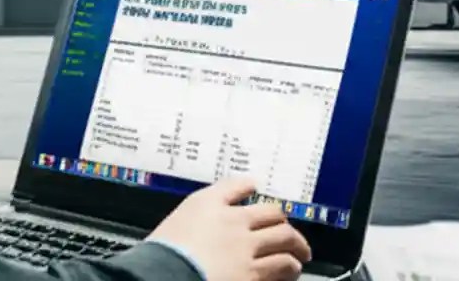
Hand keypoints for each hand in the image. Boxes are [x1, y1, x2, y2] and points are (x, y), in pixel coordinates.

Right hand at [147, 177, 311, 280]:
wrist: (160, 276)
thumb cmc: (158, 257)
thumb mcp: (168, 228)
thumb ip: (189, 222)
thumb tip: (200, 229)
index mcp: (206, 205)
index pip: (234, 186)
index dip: (248, 186)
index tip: (253, 187)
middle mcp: (232, 220)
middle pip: (270, 213)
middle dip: (282, 222)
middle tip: (288, 230)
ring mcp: (246, 246)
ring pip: (284, 238)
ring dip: (295, 246)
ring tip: (300, 254)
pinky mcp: (253, 273)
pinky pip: (282, 265)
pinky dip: (290, 266)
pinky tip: (292, 269)